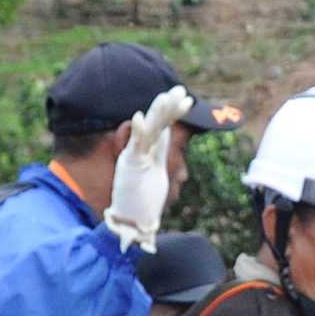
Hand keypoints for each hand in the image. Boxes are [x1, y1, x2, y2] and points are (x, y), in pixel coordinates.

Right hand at [104, 85, 187, 251]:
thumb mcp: (158, 176)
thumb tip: (171, 143)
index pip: (163, 127)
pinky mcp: (128, 167)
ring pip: (147, 131)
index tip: (186, 98)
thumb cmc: (142, 203)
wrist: (128, 224)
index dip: (173, 112)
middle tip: (182, 91)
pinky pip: (134, 147)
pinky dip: (138, 132)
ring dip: (157, 113)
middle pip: (157, 124)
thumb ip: (160, 158)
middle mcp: (139, 151)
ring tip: (165, 97)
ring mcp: (134, 158)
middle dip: (169, 107)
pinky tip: (139, 116)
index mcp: (147, 152)